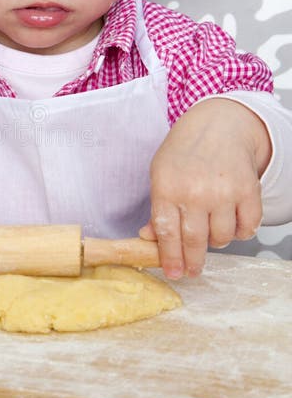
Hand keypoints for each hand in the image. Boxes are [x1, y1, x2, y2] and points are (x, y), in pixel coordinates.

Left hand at [140, 99, 270, 278]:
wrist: (219, 125)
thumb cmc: (185, 152)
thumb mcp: (160, 174)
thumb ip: (157, 208)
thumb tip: (148, 239)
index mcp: (167, 187)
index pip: (166, 233)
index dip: (170, 258)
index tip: (173, 272)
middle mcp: (195, 191)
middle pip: (193, 241)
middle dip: (192, 262)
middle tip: (192, 270)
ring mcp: (224, 192)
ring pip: (221, 238)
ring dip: (215, 242)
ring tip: (210, 230)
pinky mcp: (248, 190)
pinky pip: (247, 227)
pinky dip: (240, 232)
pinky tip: (231, 222)